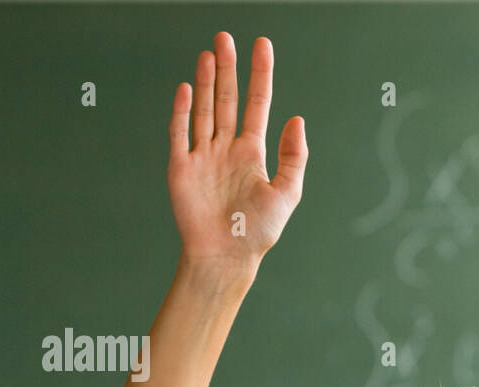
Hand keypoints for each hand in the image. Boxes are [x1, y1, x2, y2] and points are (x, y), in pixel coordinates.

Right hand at [167, 32, 307, 268]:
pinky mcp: (181, 168)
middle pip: (227, 100)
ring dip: (207, 82)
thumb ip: (294, 157)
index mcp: (252, 153)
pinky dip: (183, 110)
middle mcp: (226, 150)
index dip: (260, 75)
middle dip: (228, 69)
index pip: (257, 104)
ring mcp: (203, 157)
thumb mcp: (287, 193)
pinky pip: (180, 132)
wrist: (226, 257)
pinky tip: (188, 88)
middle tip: (226, 38)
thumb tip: (297, 119)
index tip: (263, 46)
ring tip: (210, 53)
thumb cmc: (258, 232)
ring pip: (205, 110)